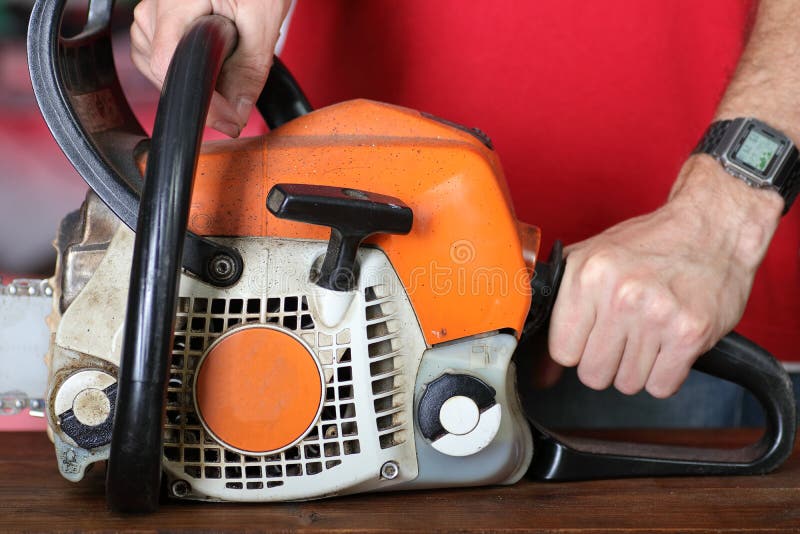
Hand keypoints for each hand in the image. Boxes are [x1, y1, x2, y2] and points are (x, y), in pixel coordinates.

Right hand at [131, 0, 291, 136]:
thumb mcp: (263, 22)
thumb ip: (249, 72)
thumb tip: (235, 115)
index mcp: (176, 1)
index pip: (167, 65)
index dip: (200, 100)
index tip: (229, 120)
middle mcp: (154, 5)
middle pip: (162, 71)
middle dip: (201, 88)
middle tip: (238, 78)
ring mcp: (151, 10)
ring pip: (158, 67)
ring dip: (193, 76)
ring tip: (227, 51)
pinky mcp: (156, 18)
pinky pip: (160, 55)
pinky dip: (187, 64)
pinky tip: (211, 50)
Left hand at [547, 155, 782, 397]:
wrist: (713, 226)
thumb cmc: (651, 244)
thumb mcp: (593, 259)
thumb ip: (562, 307)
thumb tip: (542, 371)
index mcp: (588, 274)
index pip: (562, 351)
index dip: (577, 349)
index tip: (591, 336)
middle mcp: (620, 295)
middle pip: (593, 373)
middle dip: (606, 363)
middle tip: (623, 337)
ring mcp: (656, 315)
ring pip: (627, 383)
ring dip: (637, 368)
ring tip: (649, 335)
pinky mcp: (690, 333)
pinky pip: (661, 386)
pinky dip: (664, 375)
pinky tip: (668, 346)